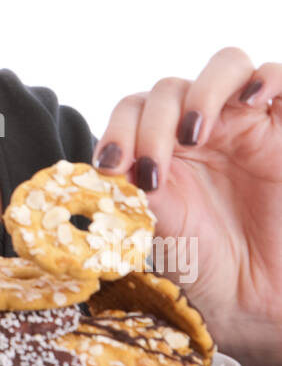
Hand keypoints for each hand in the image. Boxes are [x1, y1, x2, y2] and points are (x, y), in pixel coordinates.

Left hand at [92, 47, 281, 365]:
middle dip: (152, 125)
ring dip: (203, 91)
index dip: (119, 130)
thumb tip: (102, 165)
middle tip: (151, 170)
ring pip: (226, 66)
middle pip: (170, 90)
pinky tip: (252, 100)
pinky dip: (267, 78)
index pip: (133, 109)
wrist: (252, 299)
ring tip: (194, 133)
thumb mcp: (158, 225)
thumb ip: (133, 189)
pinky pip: (280, 76)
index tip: (111, 166)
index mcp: (161, 144)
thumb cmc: (203, 263)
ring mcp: (245, 123)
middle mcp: (201, 127)